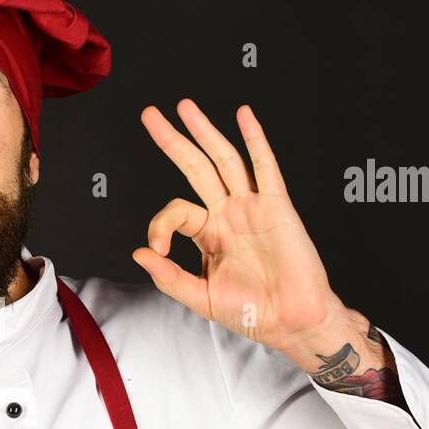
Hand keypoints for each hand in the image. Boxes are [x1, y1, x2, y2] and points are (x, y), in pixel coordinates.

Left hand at [132, 100, 354, 362]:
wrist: (289, 321)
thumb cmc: (250, 312)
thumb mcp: (198, 297)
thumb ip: (168, 276)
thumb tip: (138, 253)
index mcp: (209, 234)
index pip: (176, 211)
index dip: (160, 225)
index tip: (160, 251)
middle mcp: (228, 214)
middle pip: (195, 168)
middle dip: (172, 140)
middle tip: (151, 115)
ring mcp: (251, 207)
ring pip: (224, 160)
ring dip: (205, 131)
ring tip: (184, 107)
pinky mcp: (275, 207)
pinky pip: (265, 166)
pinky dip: (255, 139)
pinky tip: (243, 115)